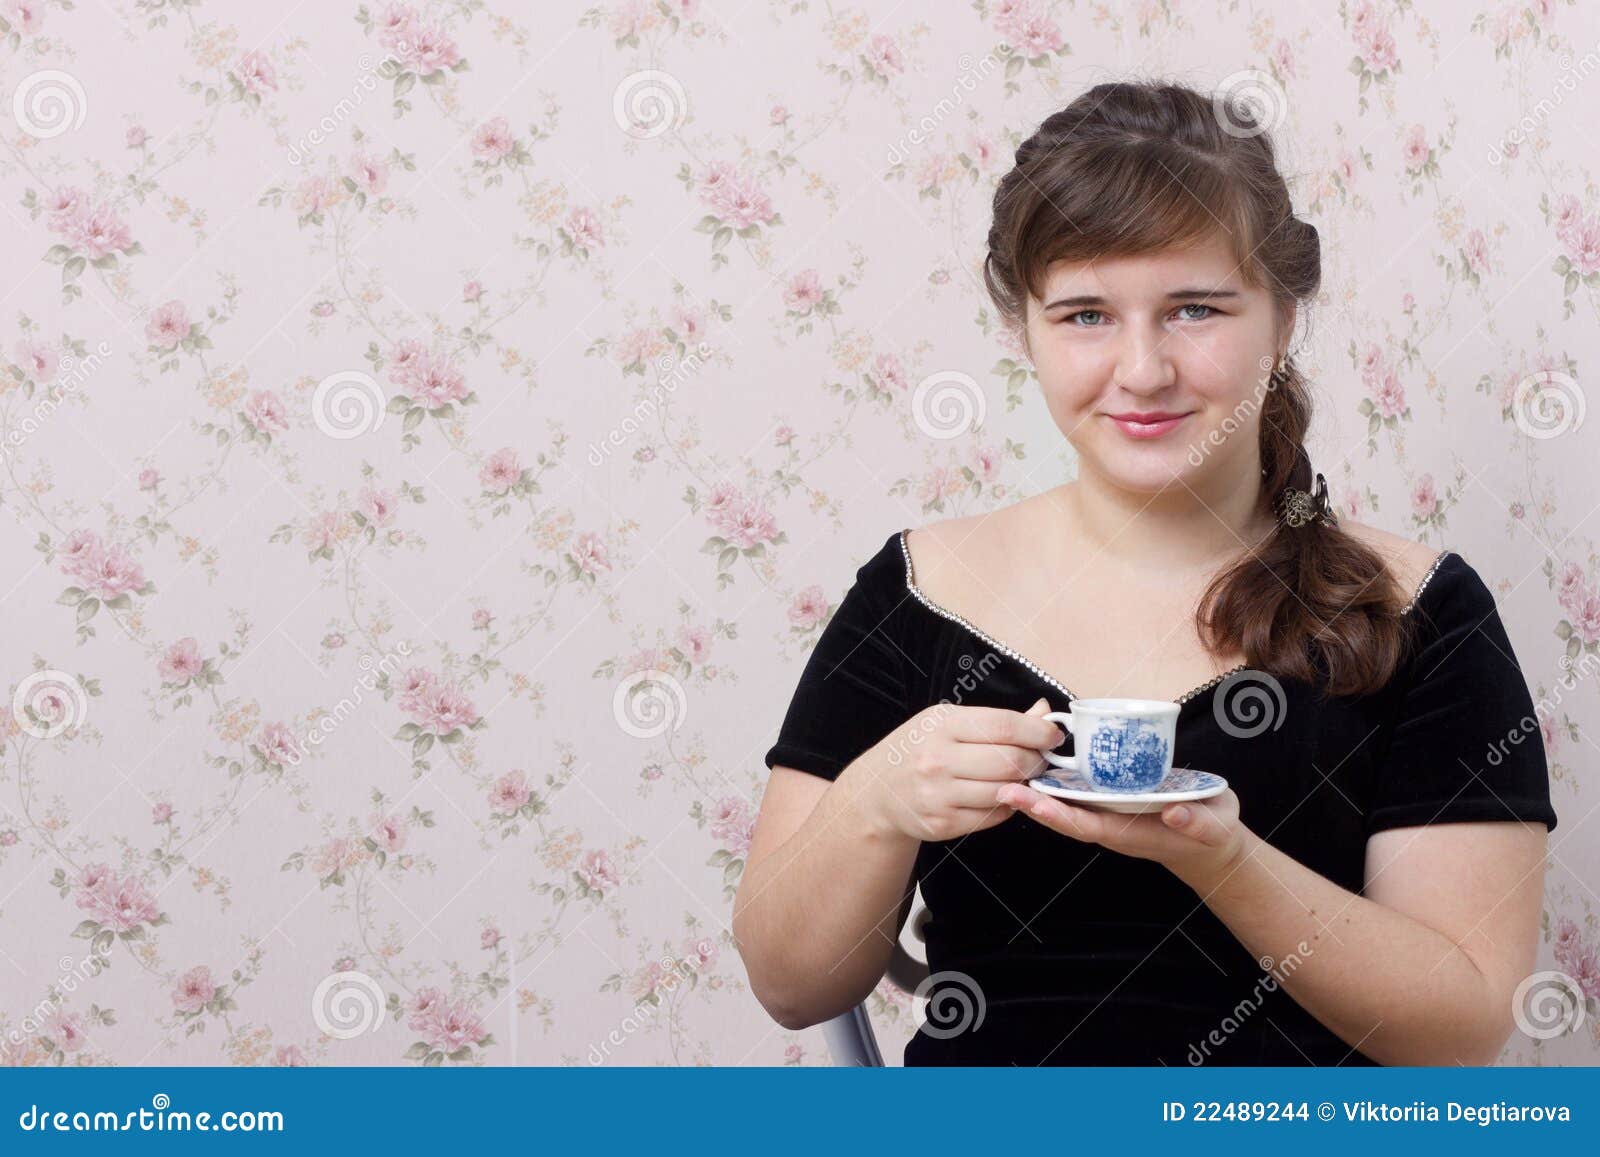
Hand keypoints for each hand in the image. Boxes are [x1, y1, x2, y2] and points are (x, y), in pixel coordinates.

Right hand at [857, 697, 1065, 842]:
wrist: (877, 791)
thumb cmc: (918, 750)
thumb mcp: (947, 722)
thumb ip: (997, 720)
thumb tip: (1043, 712)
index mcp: (941, 725)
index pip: (1004, 725)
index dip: (1037, 731)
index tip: (1053, 735)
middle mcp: (937, 759)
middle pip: (1010, 761)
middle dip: (1036, 760)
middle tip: (1040, 759)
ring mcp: (938, 794)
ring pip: (1005, 791)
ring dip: (1023, 785)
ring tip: (1021, 777)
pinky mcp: (942, 823)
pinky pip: (992, 816)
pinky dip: (1005, 806)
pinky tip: (999, 795)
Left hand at [996, 779, 1254, 891]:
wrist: (1210, 844)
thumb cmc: (1212, 835)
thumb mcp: (1213, 828)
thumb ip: (1196, 822)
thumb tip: (1174, 813)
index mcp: (1129, 832)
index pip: (1085, 826)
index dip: (1057, 815)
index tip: (1032, 802)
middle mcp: (1111, 824)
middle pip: (1065, 816)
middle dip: (1034, 804)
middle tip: (1004, 788)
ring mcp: (1109, 814)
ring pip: (1068, 804)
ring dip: (1039, 792)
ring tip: (1008, 774)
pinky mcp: (1113, 801)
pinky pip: (1079, 793)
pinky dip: (1057, 782)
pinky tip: (1038, 764)